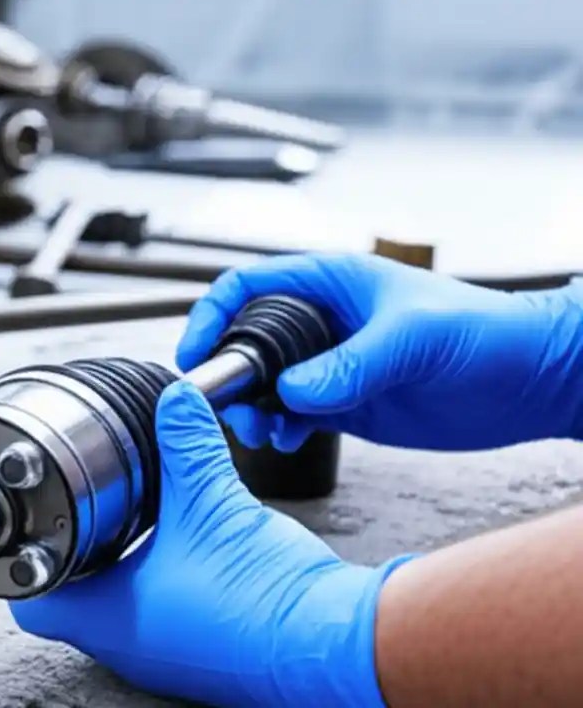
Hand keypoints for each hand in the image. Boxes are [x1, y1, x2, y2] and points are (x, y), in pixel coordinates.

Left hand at [11, 382, 410, 706]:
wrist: (336, 643)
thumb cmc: (270, 601)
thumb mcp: (214, 503)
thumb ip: (187, 445)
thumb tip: (175, 403)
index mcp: (110, 620)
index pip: (33, 600)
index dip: (29, 557)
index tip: (39, 522)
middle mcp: (129, 649)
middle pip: (72, 603)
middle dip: (77, 553)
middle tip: (83, 510)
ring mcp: (165, 657)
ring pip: (118, 610)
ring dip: (120, 568)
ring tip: (126, 522)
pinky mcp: (201, 653)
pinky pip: (160, 617)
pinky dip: (158, 582)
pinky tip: (178, 550)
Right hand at [177, 254, 582, 451]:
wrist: (531, 381)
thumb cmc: (486, 333)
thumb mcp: (415, 339)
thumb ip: (351, 365)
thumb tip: (292, 394)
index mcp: (329, 284)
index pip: (247, 287)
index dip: (210, 315)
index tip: (193, 352)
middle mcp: (322, 323)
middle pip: (246, 341)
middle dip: (226, 373)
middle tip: (225, 405)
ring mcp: (330, 365)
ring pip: (263, 384)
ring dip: (248, 408)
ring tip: (257, 430)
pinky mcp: (345, 403)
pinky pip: (291, 414)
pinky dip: (277, 429)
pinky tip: (284, 441)